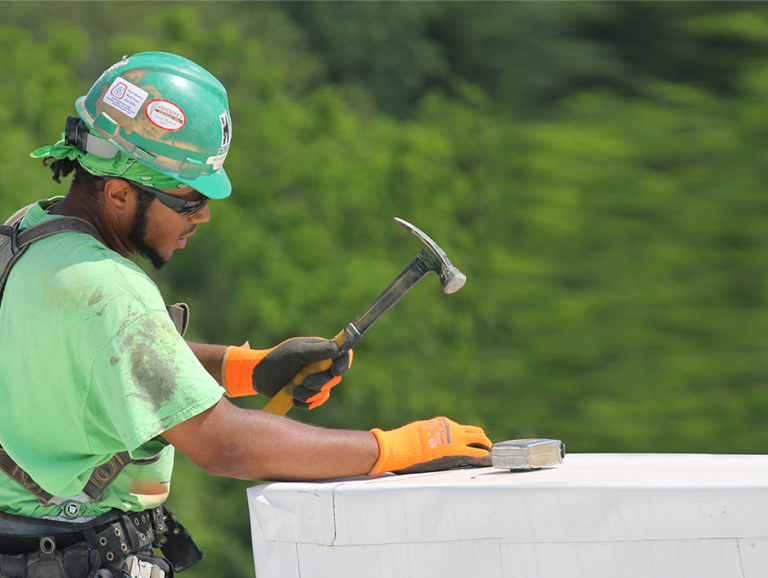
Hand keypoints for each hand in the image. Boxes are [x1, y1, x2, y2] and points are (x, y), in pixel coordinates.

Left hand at [223, 338, 351, 408]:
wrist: (259, 377)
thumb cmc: (276, 360)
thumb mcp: (296, 352)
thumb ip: (317, 350)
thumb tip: (337, 349)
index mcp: (321, 351)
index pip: (342, 356)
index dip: (343, 364)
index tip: (335, 371)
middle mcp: (321, 366)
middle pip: (335, 377)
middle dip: (321, 382)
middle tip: (306, 381)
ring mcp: (315, 381)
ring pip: (325, 392)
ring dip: (309, 393)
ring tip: (294, 390)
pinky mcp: (308, 394)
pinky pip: (316, 402)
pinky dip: (305, 402)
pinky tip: (293, 398)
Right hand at [369, 417, 491, 474]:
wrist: (403, 446)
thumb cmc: (406, 441)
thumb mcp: (420, 432)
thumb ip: (431, 435)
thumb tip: (431, 441)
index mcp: (443, 423)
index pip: (462, 429)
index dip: (468, 437)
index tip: (471, 444)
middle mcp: (453, 429)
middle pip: (476, 432)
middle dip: (482, 440)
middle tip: (487, 449)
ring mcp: (457, 440)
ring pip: (480, 440)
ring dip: (487, 447)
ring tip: (492, 455)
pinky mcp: (457, 453)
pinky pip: (476, 454)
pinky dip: (484, 457)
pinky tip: (489, 461)